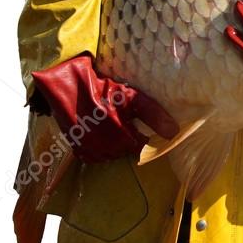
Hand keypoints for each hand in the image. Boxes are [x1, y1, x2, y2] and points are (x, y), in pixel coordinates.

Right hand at [31, 55, 178, 162]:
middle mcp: (105, 149)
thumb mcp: (131, 97)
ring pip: (112, 153)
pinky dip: (99, 146)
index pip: (142, 146)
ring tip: (108, 122)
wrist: (67, 87)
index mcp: (121, 137)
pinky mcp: (79, 151)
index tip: (138, 123)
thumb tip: (174, 132)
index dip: (143, 133)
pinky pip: (96, 155)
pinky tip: (98, 130)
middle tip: (121, 118)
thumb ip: (153, 115)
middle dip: (128, 136)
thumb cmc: (102, 90)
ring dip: (113, 142)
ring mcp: (90, 152)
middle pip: (127, 149)